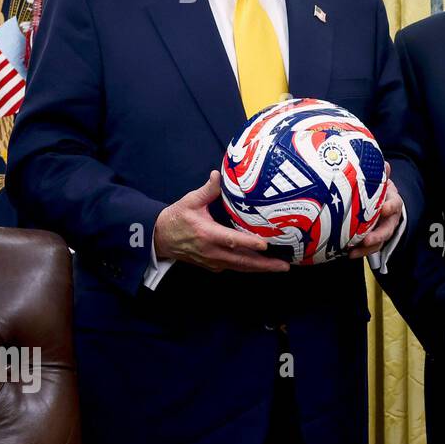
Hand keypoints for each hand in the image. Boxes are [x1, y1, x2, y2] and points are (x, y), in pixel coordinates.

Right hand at [153, 171, 289, 273]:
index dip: (248, 243)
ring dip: (260, 269)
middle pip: (241, 261)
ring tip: (280, 267)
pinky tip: (263, 264)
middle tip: (284, 265)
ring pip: (240, 267)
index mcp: (207, 234)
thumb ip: (207, 190)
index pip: (231, 240)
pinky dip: (249, 267)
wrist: (160, 238)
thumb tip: (219, 174)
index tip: (265, 244)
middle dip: (264, 265)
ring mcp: (213, 261)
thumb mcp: (190, 201)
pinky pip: (234, 268)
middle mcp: (212, 251)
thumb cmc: (176, 218)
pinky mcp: (213, 265)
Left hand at [348, 166, 402, 259]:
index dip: (391, 207)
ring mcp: (382, 230)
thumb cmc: (379, 190)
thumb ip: (380, 174)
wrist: (381, 202)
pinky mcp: (373, 239)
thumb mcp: (380, 180)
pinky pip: (368, 248)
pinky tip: (347, 253)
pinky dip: (359, 252)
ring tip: (353, 252)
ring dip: (367, 249)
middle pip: (388, 229)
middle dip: (378, 235)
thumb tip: (384, 164)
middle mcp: (390, 219)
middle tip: (367, 240)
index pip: (396, 204)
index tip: (383, 209)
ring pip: (379, 242)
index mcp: (393, 202)